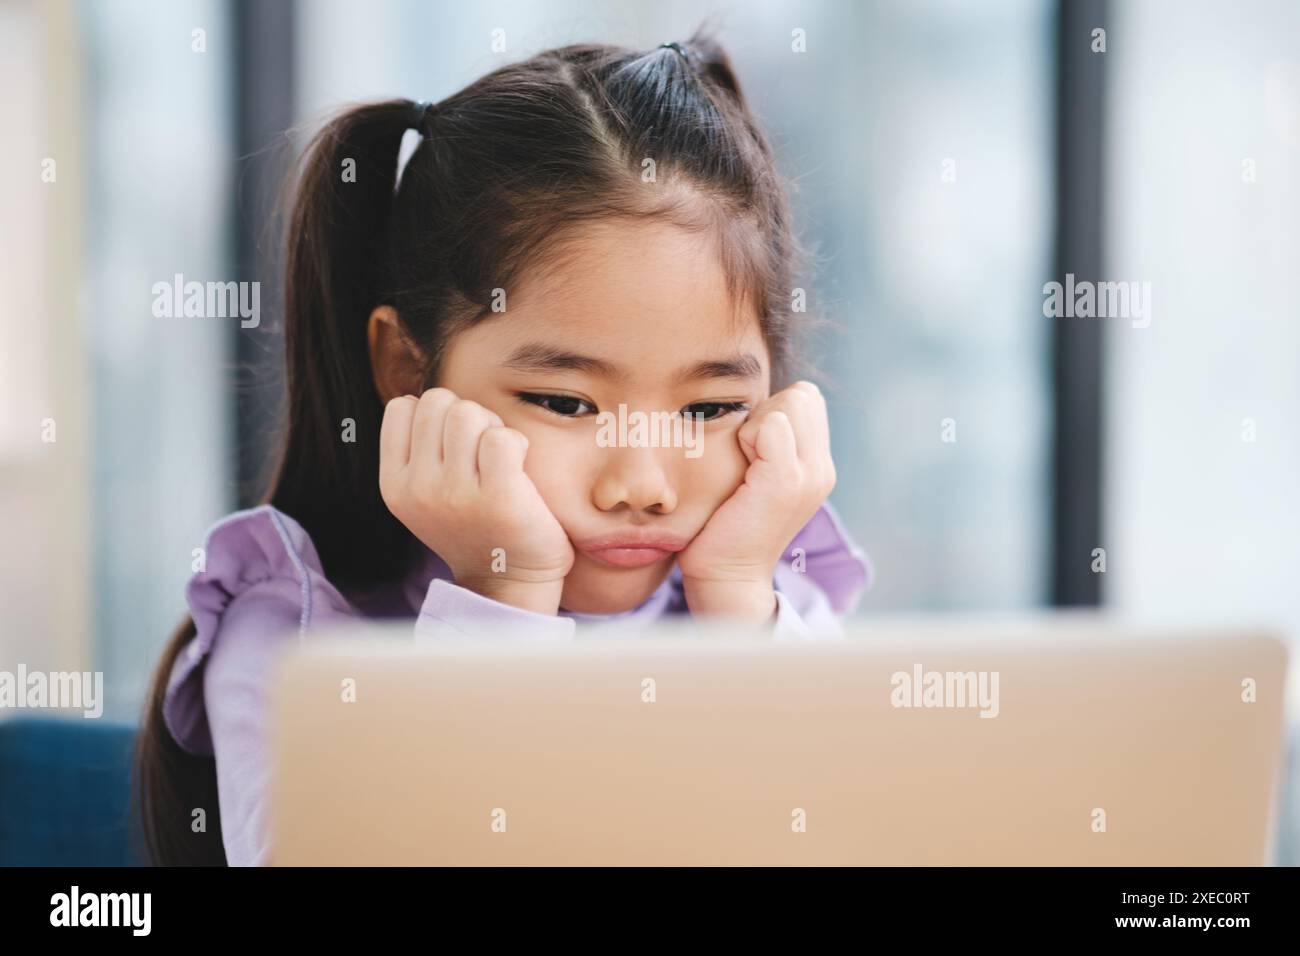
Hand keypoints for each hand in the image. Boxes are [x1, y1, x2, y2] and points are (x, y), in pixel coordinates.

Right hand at [379, 387, 573, 613]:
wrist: (509, 580)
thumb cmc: (474, 524)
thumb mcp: (426, 493)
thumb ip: (418, 449)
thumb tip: (428, 398)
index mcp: (394, 484)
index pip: (402, 406)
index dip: (435, 414)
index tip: (452, 444)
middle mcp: (418, 489)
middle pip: (438, 401)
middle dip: (465, 416)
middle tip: (481, 452)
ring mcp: (455, 494)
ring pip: (469, 412)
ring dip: (491, 426)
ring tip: (499, 460)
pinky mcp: (498, 497)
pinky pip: (502, 437)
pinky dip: (516, 443)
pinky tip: (518, 468)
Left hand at [676, 381, 836, 622]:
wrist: (725, 575)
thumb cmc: (726, 524)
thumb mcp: (758, 477)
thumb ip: (770, 443)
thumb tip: (758, 405)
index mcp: (818, 468)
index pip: (808, 398)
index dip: (774, 410)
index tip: (753, 449)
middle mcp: (821, 471)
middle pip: (802, 394)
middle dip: (767, 412)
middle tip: (746, 456)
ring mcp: (809, 476)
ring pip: (789, 403)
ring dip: (755, 424)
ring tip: (744, 465)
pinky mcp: (785, 481)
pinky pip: (772, 425)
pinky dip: (747, 436)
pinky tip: (739, 470)